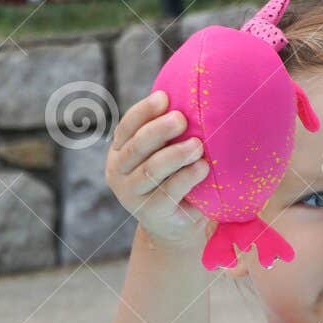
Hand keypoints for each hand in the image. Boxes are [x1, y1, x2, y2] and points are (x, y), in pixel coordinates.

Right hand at [105, 90, 214, 250]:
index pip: (127, 127)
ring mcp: (132, 194)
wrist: (175, 226)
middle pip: (137, 146)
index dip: (144, 111)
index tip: (165, 97)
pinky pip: (168, 192)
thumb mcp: (165, 154)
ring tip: (197, 145)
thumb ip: (169, 133)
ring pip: (151, 169)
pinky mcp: (150, 213)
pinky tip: (203, 168)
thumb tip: (192, 95)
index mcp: (120, 151)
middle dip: (159, 130)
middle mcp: (118, 172)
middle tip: (181, 119)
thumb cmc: (174, 179)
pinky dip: (187, 178)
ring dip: (175, 154)